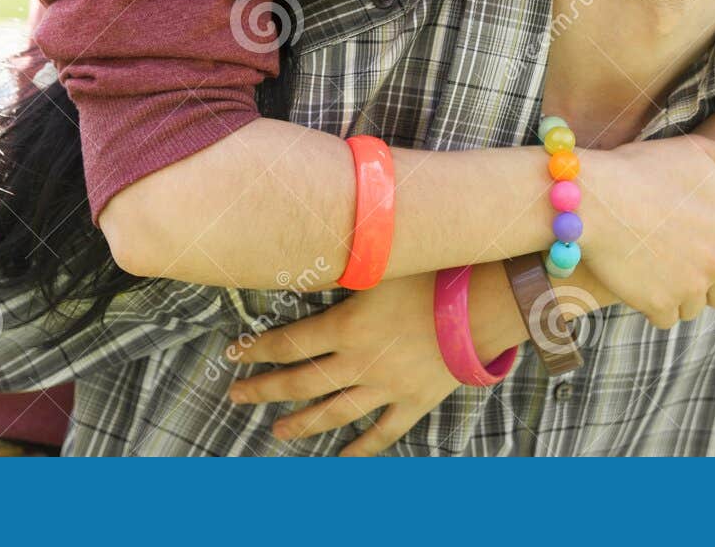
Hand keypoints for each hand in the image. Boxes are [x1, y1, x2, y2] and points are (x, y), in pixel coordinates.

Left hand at [222, 271, 464, 456]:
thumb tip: (305, 257)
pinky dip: (362, 448)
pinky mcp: (414, 401)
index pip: (289, 344)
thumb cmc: (432, 274)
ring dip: (302, 424)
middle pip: (301, 383)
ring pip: (334, 413)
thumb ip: (342, 267)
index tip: (232, 355)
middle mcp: (360, 362)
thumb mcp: (381, 263)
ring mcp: (386, 387)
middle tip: (237, 396)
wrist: (483, 305)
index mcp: (347, 327)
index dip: (258, 351)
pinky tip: (342, 457)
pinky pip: (383, 432)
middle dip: (265, 390)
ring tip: (277, 432)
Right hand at [578, 137, 714, 330]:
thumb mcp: (701, 152)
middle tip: (677, 243)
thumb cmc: (643, 168)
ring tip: (654, 253)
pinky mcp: (659, 306)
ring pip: (697, 304)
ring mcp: (691, 288)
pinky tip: (639, 270)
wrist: (589, 198)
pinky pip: (667, 316)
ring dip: (682, 288)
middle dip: (709, 273)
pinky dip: (655, 300)